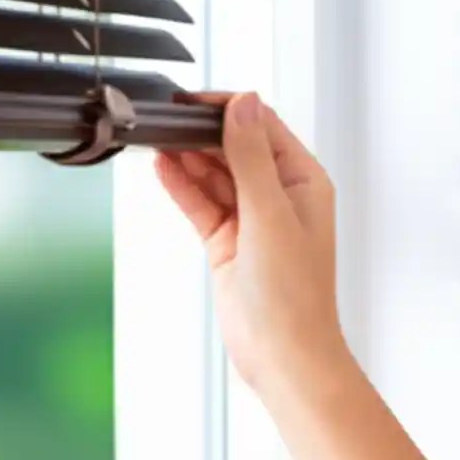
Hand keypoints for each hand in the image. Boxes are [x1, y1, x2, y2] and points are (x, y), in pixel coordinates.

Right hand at [155, 93, 349, 396]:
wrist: (282, 356)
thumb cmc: (292, 298)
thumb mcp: (269, 214)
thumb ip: (251, 157)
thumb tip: (243, 105)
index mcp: (303, 182)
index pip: (261, 127)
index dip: (227, 109)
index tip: (192, 102)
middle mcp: (278, 196)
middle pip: (233, 147)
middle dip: (200, 132)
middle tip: (166, 120)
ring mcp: (251, 218)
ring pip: (214, 174)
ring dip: (187, 156)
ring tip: (157, 138)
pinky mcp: (227, 241)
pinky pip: (201, 203)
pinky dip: (182, 186)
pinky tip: (163, 168)